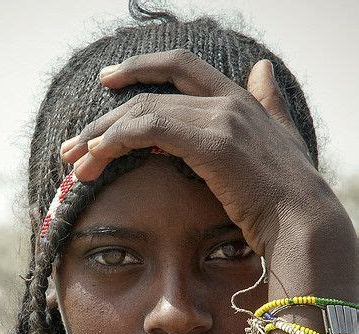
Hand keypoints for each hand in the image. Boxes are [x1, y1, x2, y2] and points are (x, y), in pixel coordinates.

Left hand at [60, 49, 321, 254]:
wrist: (303, 221)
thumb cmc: (286, 195)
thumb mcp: (281, 139)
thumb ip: (270, 104)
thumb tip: (263, 69)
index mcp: (238, 100)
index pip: (181, 68)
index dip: (141, 68)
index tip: (107, 81)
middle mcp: (227, 101)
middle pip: (149, 94)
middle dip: (105, 118)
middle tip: (74, 144)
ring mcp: (220, 118)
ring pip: (141, 112)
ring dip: (101, 137)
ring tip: (74, 161)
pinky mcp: (212, 142)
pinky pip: (148, 130)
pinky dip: (116, 143)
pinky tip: (95, 160)